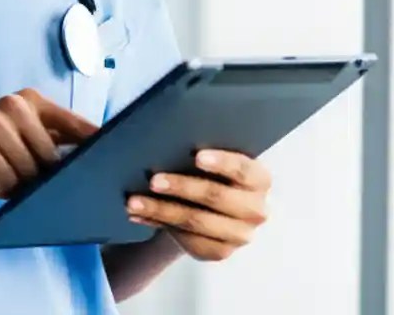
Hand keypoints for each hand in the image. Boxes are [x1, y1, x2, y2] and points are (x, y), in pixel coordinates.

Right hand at [0, 88, 97, 199]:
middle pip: (53, 159)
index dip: (98, 146)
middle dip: (38, 177)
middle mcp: (15, 104)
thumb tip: (97, 158)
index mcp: (30, 99)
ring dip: (14, 185)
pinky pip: (9, 182)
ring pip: (31, 174)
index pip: (78, 126)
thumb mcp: (16, 137)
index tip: (121, 162)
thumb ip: (50, 140)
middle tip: (10, 172)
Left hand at [126, 150, 271, 261]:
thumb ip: (199, 149)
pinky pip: (187, 240)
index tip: (196, 156)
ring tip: (134, 202)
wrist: (213, 207)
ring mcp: (240, 234)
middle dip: (182, 187)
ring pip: (196, 221)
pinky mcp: (220, 251)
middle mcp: (256, 209)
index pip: (243, 169)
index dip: (221, 162)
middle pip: (216, 196)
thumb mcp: (213, 159)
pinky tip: (138, 215)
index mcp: (258, 178)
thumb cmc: (211, 173)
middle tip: (153, 180)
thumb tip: (155, 141)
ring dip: (162, 210)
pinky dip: (159, 224)